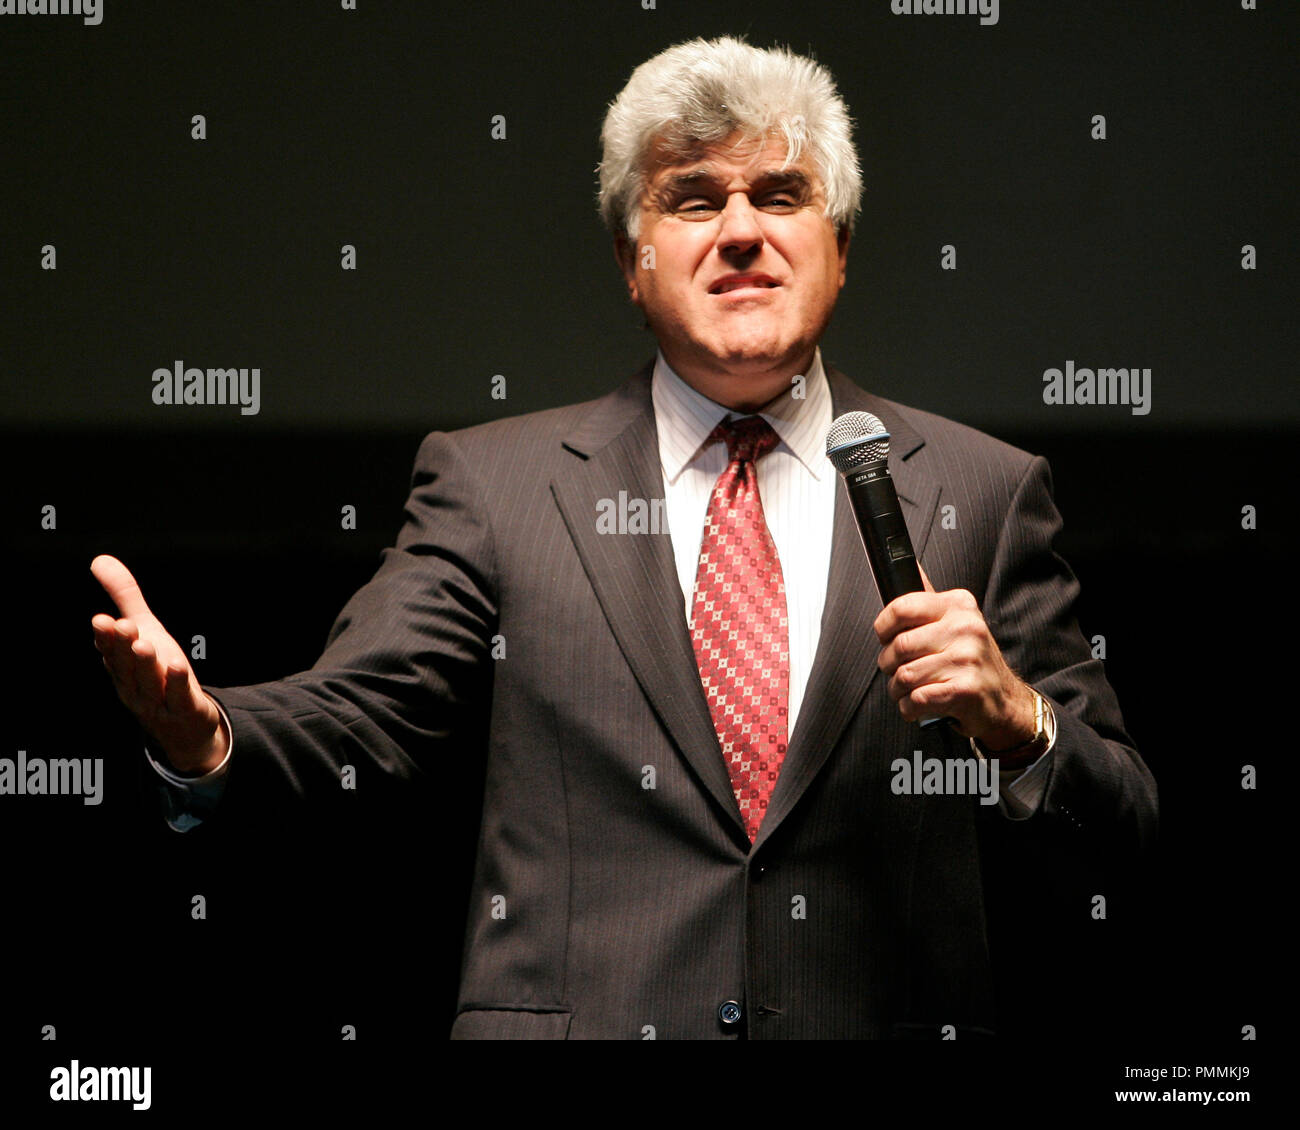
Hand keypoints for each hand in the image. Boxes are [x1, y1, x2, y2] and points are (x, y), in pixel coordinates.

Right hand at [90, 555, 227, 773]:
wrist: (183, 724)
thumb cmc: (159, 671)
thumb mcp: (145, 630)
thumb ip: (125, 596)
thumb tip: (99, 559)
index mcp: (122, 666)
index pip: (110, 651)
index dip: (106, 637)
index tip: (101, 620)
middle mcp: (134, 684)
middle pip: (126, 666)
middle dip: (122, 647)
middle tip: (122, 626)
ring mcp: (158, 701)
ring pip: (149, 683)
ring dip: (146, 664)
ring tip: (145, 643)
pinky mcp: (183, 710)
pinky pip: (178, 697)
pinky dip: (177, 682)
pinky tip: (177, 665)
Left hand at [874, 564, 1035, 749]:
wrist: (1005, 699)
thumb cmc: (970, 659)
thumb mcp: (957, 621)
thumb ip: (929, 599)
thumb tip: (908, 566)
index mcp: (958, 605)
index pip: (902, 607)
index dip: (883, 626)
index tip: (885, 637)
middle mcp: (965, 628)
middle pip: (899, 646)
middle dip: (889, 664)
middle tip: (897, 670)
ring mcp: (967, 659)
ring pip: (904, 676)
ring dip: (898, 689)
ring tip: (908, 690)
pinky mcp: (965, 690)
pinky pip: (916, 699)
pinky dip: (909, 707)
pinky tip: (918, 705)